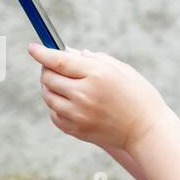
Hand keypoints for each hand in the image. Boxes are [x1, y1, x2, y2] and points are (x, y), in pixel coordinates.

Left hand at [28, 43, 170, 151]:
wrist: (146, 131)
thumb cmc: (137, 95)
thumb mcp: (120, 69)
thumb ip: (93, 58)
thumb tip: (67, 53)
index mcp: (97, 75)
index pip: (59, 60)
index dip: (42, 53)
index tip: (32, 48)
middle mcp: (84, 94)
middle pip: (48, 78)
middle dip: (47, 69)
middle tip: (54, 66)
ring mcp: (77, 114)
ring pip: (48, 96)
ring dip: (50, 87)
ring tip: (63, 84)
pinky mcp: (75, 129)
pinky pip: (54, 114)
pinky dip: (56, 105)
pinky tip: (69, 101)